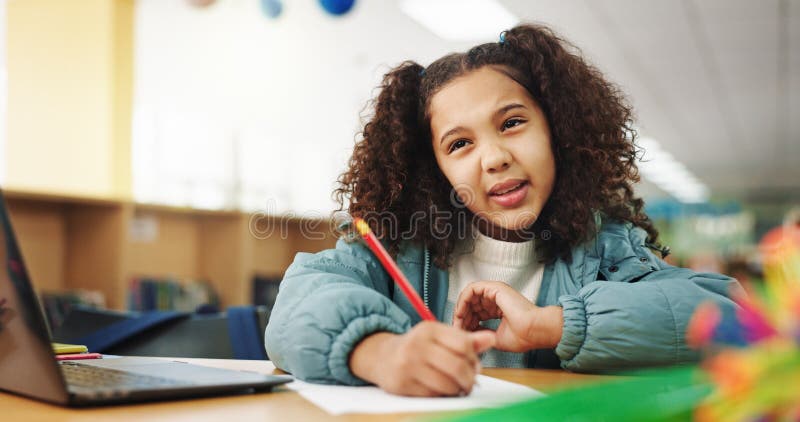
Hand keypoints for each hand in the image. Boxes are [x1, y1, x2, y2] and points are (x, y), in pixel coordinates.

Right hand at [349, 321, 494, 396]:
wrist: (381, 356)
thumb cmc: (416, 347)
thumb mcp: (439, 337)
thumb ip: (465, 340)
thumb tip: (491, 338)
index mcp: (429, 329)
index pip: (464, 345)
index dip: (474, 360)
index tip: (475, 367)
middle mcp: (417, 344)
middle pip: (457, 367)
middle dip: (469, 380)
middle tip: (470, 384)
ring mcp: (408, 365)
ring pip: (447, 384)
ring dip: (457, 390)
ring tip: (456, 388)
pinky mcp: (402, 383)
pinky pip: (432, 395)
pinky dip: (441, 396)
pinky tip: (440, 390)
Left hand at [453, 281, 562, 351]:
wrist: (534, 331)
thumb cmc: (523, 336)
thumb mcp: (495, 337)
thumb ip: (482, 332)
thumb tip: (470, 332)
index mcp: (500, 308)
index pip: (477, 312)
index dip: (467, 322)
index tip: (462, 333)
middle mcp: (497, 298)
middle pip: (472, 304)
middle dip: (462, 317)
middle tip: (458, 329)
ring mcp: (495, 292)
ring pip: (469, 296)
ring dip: (461, 309)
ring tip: (458, 323)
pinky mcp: (494, 288)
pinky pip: (472, 289)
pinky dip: (463, 300)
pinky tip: (461, 313)